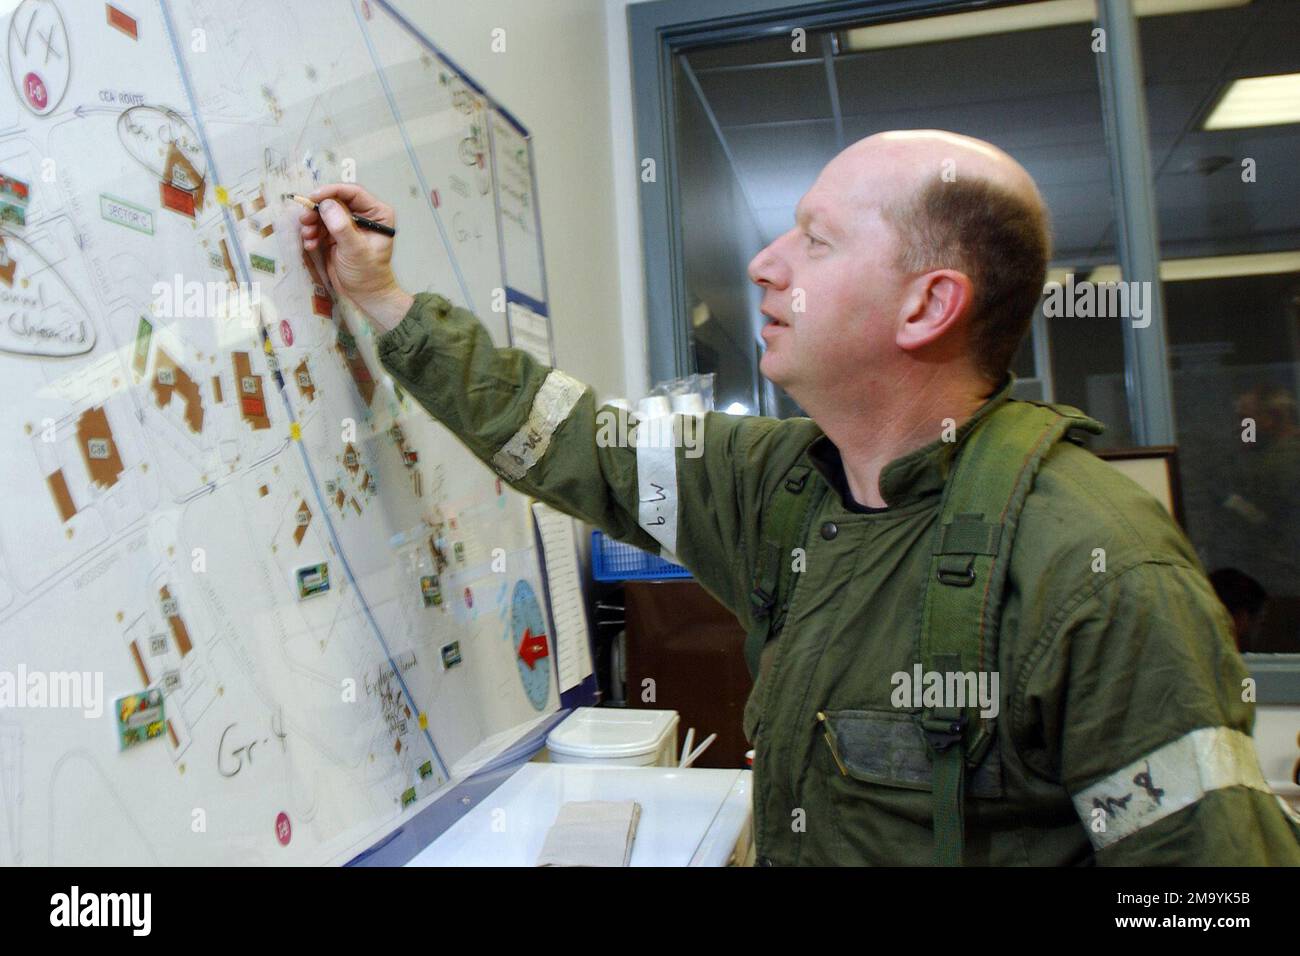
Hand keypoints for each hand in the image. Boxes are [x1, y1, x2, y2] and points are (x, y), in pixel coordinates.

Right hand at [299, 183, 412, 330]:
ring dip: (312, 223)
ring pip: (324, 213)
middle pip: (335, 201)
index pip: (353, 192)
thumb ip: (341, 227)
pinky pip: (319, 227)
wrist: (365, 295)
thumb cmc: (368, 273)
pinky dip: (312, 234)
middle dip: (318, 209)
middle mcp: (363, 215)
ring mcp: (348, 225)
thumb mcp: (355, 250)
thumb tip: (326, 205)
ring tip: (308, 236)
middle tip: (305, 220)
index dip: (331, 192)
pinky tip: (310, 245)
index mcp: (377, 214)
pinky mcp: (335, 235)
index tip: (313, 198)